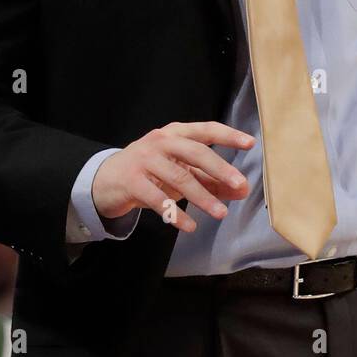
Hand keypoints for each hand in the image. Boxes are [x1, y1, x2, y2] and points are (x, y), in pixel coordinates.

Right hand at [92, 121, 253, 231]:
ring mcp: (144, 160)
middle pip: (195, 151)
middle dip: (220, 168)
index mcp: (175, 133)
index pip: (205, 130)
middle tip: (240, 183)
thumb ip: (211, 179)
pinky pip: (157, 199)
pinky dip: (175, 214)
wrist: (107, 180)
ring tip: (221, 213)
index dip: (228, 136)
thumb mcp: (181, 172)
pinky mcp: (132, 181)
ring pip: (178, 177)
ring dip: (202, 197)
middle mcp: (160, 141)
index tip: (250, 144)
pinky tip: (190, 226)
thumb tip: (242, 190)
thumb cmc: (151, 172)